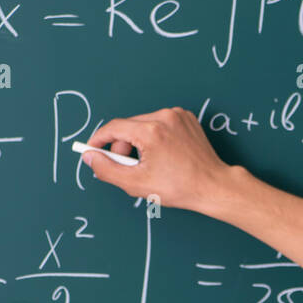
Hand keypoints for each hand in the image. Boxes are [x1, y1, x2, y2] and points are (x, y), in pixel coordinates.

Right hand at [82, 106, 232, 213]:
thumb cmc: (180, 187)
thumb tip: (90, 157)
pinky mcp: (186, 117)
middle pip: (128, 125)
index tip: (91, 150)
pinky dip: (154, 136)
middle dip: (121, 146)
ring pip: (143, 124)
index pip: (113, 128)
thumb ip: (107, 169)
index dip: (98, 140)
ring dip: (138, 141)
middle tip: (125, 166)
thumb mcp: (136, 184)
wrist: (213, 186)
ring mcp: (177, 115)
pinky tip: (163, 154)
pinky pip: (159, 123)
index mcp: (151, 131)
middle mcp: (164, 117)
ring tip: (147, 162)